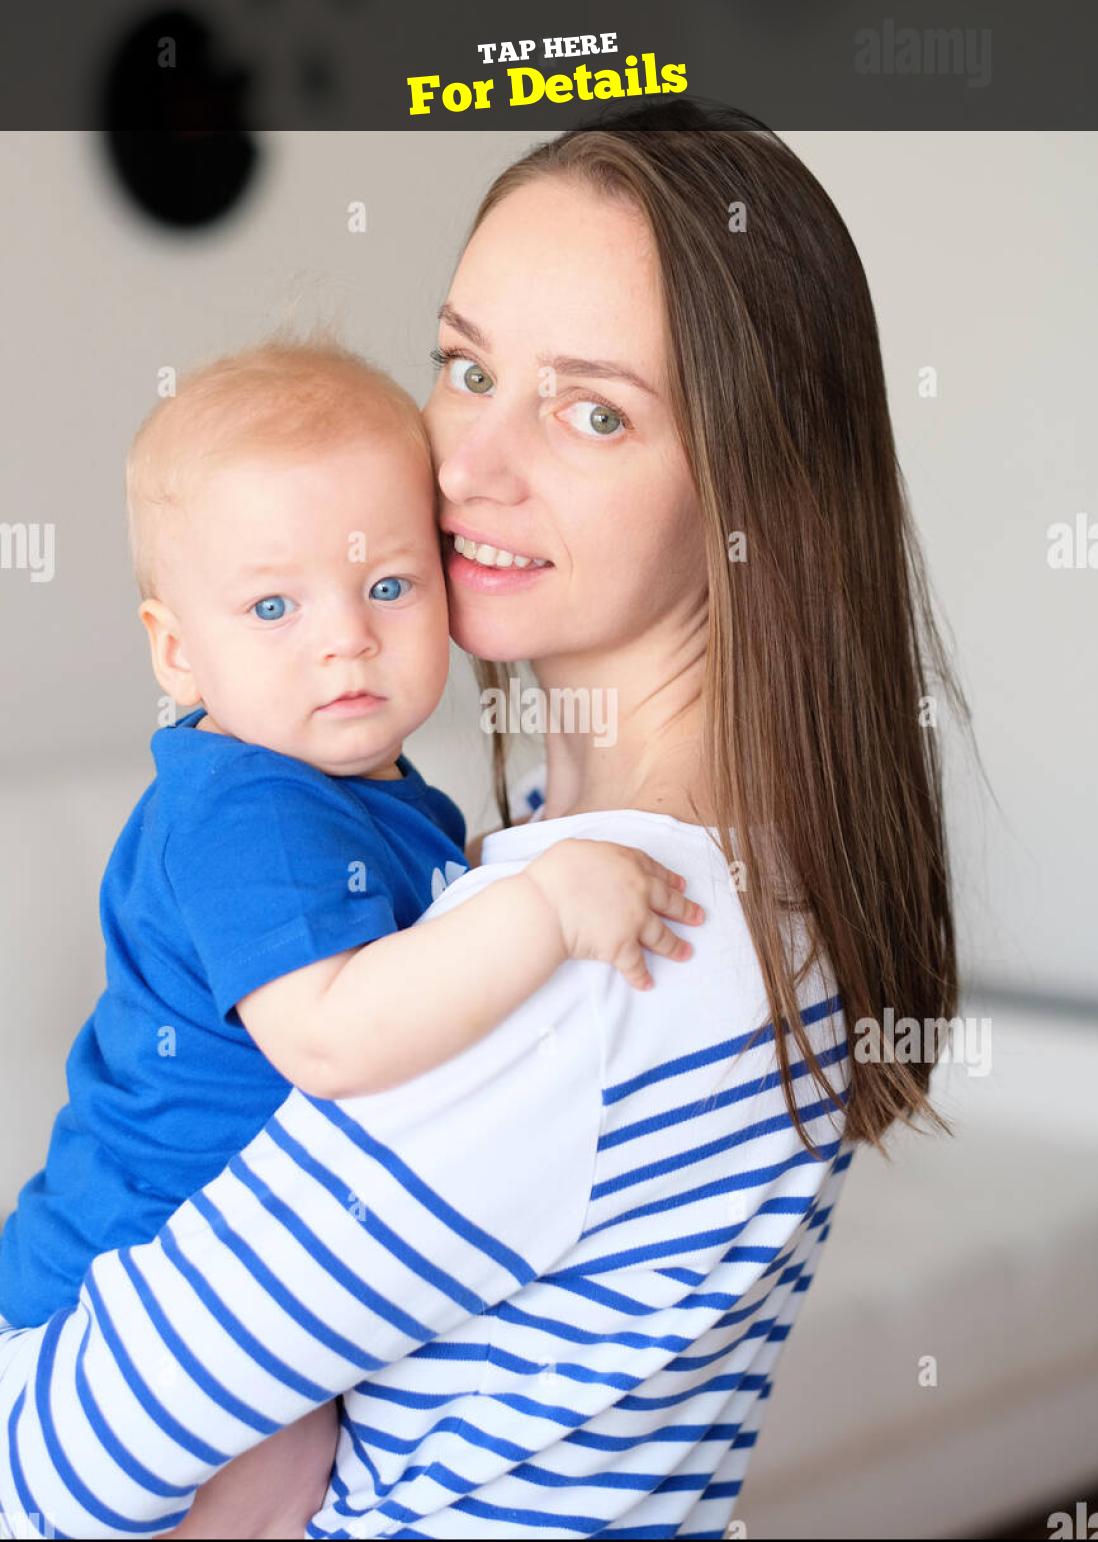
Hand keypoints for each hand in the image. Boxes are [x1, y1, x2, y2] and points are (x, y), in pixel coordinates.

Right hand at [523, 838, 704, 990]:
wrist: (546, 905)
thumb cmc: (555, 873)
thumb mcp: (578, 848)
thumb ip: (597, 855)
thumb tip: (596, 861)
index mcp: (628, 863)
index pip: (655, 871)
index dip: (670, 879)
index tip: (681, 886)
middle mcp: (638, 891)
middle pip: (669, 902)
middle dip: (686, 910)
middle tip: (699, 917)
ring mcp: (633, 921)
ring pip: (662, 936)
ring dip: (675, 946)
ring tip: (687, 953)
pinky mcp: (622, 947)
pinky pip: (636, 965)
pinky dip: (641, 976)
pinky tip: (647, 984)